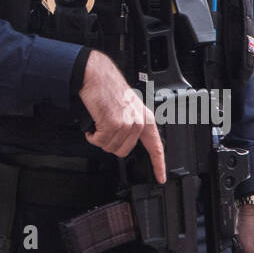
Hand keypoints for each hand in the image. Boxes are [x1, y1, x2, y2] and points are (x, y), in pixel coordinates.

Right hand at [78, 50, 165, 183]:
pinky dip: (93, 136)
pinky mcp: (113, 124)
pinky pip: (100, 142)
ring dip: (100, 138)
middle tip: (104, 130)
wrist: (96, 75)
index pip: (156, 147)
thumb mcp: (128, 107)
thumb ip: (131, 125)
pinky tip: (93, 125)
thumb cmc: (109, 88)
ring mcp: (126, 124)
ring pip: (110, 147)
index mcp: (145, 118)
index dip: (159, 165)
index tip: (160, 177)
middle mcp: (138, 122)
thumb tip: (124, 141)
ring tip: (99, 123)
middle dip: (110, 144)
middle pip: (123, 151)